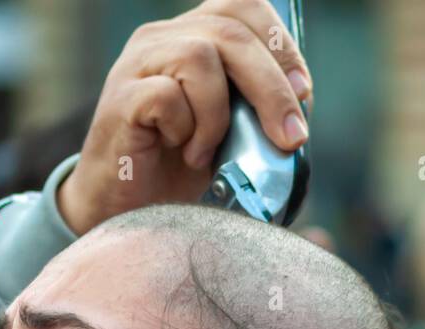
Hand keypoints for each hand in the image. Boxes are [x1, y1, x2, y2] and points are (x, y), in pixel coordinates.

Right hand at [57, 0, 311, 234]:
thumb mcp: (231, 131)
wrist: (126, 212)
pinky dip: (187, 128)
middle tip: (290, 137)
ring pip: (199, 56)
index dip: (280, 44)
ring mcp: (136, 65)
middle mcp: (162, 38)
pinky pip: (167, 95)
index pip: (243, 7)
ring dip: (218, 113)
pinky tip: (184, 152)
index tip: (303, 92)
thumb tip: (300, 102)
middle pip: (231, 31)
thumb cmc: (179, 171)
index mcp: (192, 36)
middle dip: (271, 87)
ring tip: (208, 151)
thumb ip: (257, 105)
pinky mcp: (120, 98)